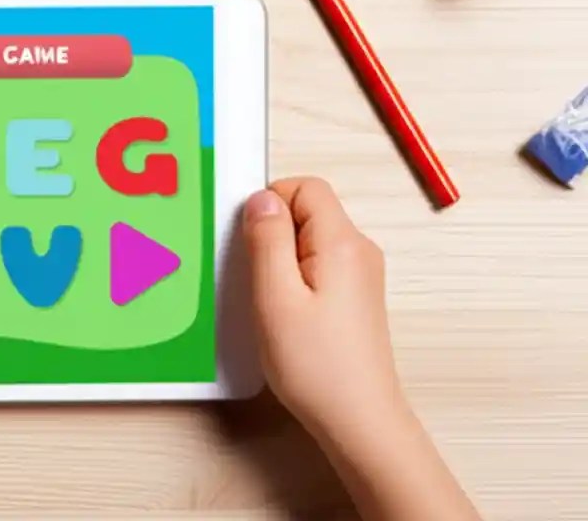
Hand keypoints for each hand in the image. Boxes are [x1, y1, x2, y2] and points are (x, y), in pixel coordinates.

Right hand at [241, 177, 405, 440]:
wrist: (358, 420)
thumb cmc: (316, 367)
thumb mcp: (275, 297)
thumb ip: (266, 240)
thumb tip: (260, 198)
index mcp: (342, 242)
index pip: (306, 186)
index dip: (269, 202)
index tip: (247, 240)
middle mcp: (359, 251)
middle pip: (308, 210)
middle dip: (271, 232)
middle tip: (254, 276)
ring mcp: (360, 274)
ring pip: (310, 239)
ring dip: (280, 259)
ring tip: (268, 300)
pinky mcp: (354, 296)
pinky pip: (317, 264)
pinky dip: (293, 278)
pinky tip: (283, 313)